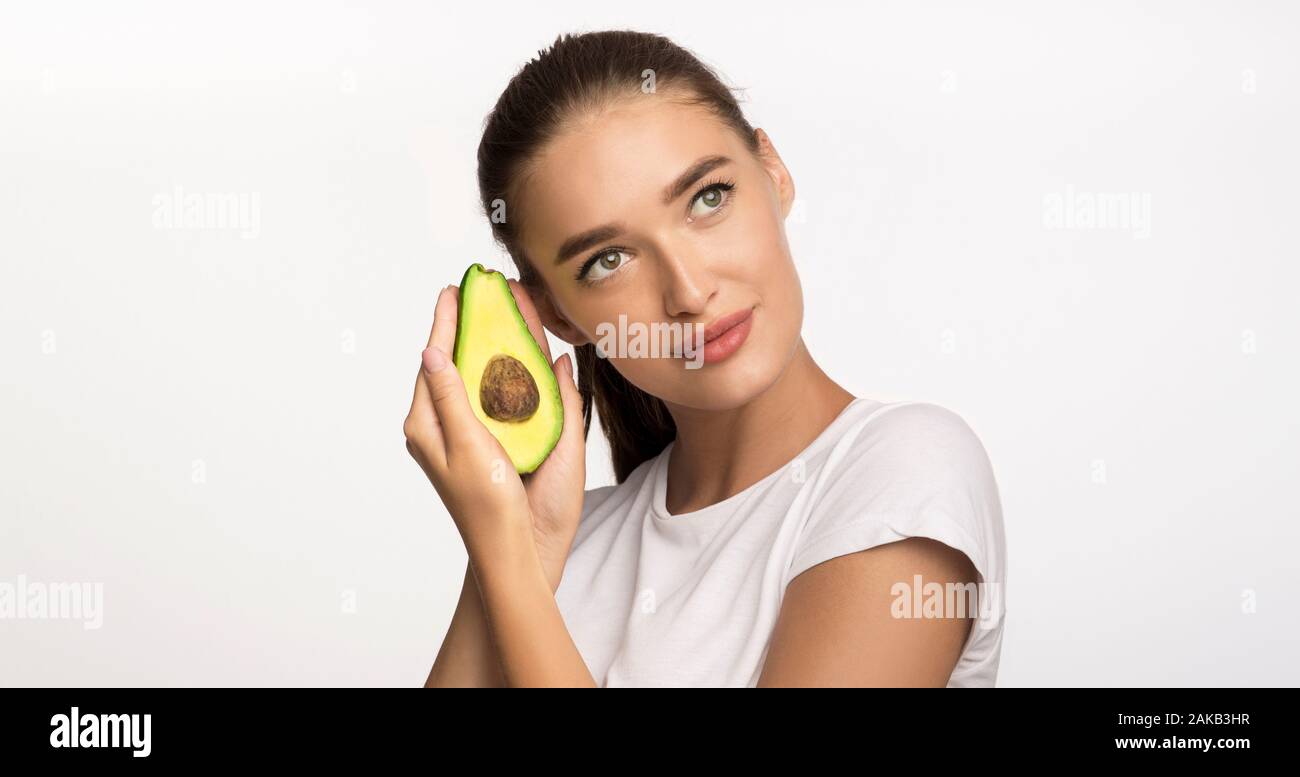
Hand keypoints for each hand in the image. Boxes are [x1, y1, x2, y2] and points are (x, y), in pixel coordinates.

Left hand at [404, 283, 584, 588]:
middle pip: (450, 363)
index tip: (454, 291)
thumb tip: (433, 352)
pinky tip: (513, 358)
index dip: (444, 324)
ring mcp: (461, 434)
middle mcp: (440, 425)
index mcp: (426, 424)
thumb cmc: (489, 504)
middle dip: (466, 327)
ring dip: (484, 345)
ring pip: (470, 377)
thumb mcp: (467, 445)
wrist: (511, 546)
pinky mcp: (483, 443)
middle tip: (480, 294)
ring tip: (497, 314)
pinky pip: (486, 396)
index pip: (434, 360)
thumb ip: (450, 397)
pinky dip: (498, 371)